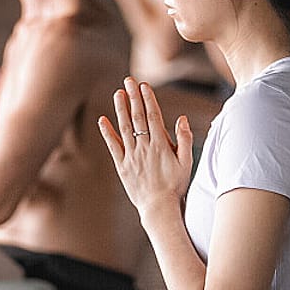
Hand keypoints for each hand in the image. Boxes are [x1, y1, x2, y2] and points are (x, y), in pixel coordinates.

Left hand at [98, 76, 192, 214]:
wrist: (159, 208)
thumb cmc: (176, 186)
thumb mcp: (187, 163)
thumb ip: (186, 140)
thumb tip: (181, 118)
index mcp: (161, 145)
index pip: (153, 116)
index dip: (148, 99)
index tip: (144, 85)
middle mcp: (145, 147)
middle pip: (138, 117)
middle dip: (133, 97)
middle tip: (128, 80)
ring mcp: (132, 156)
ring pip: (125, 128)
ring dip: (121, 109)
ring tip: (118, 93)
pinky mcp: (122, 166)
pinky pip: (113, 146)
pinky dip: (107, 133)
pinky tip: (102, 120)